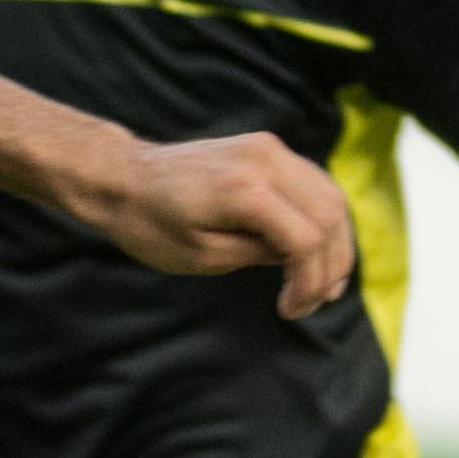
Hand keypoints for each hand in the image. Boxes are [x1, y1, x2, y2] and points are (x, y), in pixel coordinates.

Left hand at [66, 132, 353, 315]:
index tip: (291, 309)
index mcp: (245, 189)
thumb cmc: (150, 223)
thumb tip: (303, 262)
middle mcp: (265, 159)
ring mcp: (269, 148)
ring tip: (323, 283)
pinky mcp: (268, 148)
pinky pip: (314, 183)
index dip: (309, 282)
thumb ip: (259, 254)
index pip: (307, 239)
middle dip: (331, 266)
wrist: (122, 177)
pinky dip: (323, 218)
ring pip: (331, 196)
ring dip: (336, 242)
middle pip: (331, 215)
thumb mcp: (203, 256)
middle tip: (313, 302)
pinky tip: (314, 251)